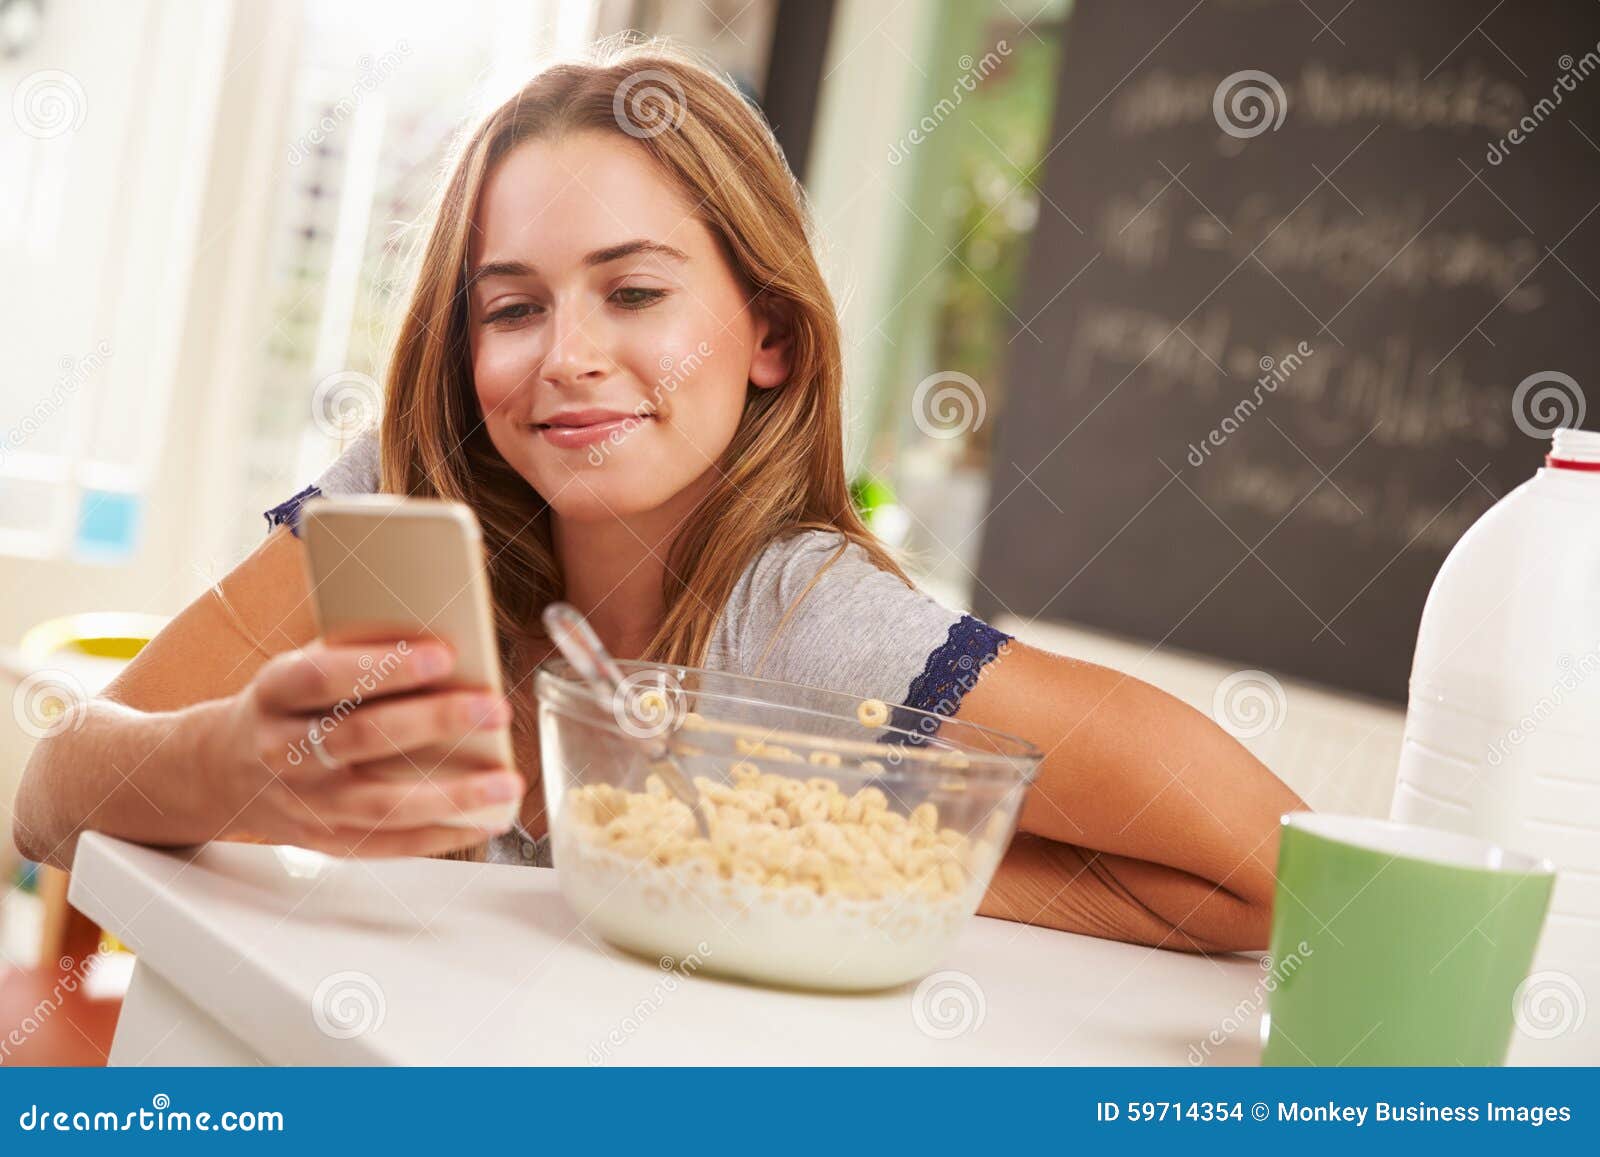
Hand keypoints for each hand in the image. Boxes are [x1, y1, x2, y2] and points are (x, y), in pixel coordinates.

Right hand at [202, 638, 524, 856]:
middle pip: (360, 738)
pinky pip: (388, 843)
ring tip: (506, 780)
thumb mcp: (304, 662)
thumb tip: (443, 646)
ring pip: (379, 803)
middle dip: (434, 722)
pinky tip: (485, 819)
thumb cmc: (288, 705)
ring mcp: (302, 803)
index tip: (444, 654)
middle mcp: (280, 750)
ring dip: (450, 794)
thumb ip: (362, 648)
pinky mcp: (324, 841)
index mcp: (274, 692)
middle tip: (493, 708)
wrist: (222, 770)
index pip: (325, 678)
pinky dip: (441, 834)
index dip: (383, 666)